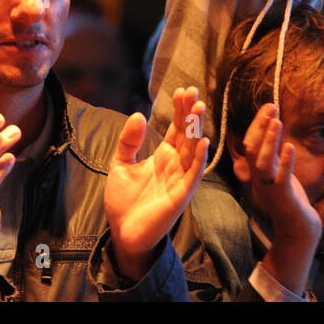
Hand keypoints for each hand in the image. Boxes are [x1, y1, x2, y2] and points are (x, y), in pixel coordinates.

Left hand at [105, 87, 209, 280]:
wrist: (123, 232)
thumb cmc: (124, 201)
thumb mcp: (120, 164)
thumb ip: (129, 141)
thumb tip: (139, 114)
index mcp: (164, 155)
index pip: (176, 128)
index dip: (180, 110)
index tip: (182, 90)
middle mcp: (176, 164)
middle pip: (187, 133)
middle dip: (190, 112)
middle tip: (193, 92)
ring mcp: (181, 178)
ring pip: (192, 149)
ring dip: (197, 129)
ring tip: (199, 108)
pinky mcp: (181, 194)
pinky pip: (194, 173)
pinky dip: (199, 158)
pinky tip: (202, 141)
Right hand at [240, 104, 321, 247]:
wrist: (297, 231)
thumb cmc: (289, 201)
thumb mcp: (280, 173)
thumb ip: (276, 153)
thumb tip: (275, 128)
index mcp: (257, 173)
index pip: (251, 145)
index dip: (258, 124)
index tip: (268, 106)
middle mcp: (259, 180)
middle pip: (252, 150)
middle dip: (260, 127)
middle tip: (271, 106)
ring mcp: (270, 189)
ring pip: (263, 163)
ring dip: (270, 141)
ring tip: (277, 121)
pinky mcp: (284, 198)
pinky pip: (282, 178)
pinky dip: (285, 162)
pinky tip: (290, 147)